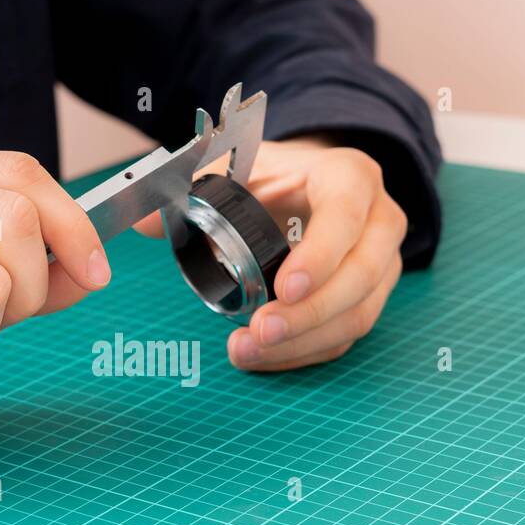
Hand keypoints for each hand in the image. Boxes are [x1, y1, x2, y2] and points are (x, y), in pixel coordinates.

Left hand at [138, 135, 405, 370]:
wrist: (306, 185)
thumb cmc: (271, 177)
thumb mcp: (234, 169)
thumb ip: (191, 189)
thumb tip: (143, 221)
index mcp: (348, 176)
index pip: (346, 214)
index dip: (320, 255)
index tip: (283, 288)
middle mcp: (379, 220)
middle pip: (361, 275)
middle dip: (309, 313)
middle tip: (258, 332)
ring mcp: (381, 263)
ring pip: (358, 313)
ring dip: (303, 341)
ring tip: (246, 350)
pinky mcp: (369, 298)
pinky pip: (345, 335)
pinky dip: (303, 352)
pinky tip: (261, 355)